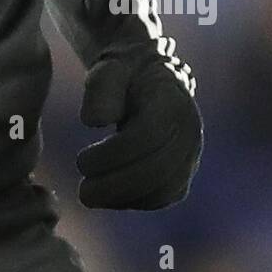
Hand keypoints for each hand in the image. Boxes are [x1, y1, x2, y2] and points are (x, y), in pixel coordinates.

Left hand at [76, 52, 202, 209]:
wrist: (147, 79)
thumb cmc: (122, 74)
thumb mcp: (107, 69)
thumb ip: (100, 90)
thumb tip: (94, 122)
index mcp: (173, 102)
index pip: (147, 137)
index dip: (113, 155)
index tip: (81, 162)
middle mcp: (189, 132)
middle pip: (157, 169)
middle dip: (115, 185)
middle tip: (82, 191)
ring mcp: (190, 155)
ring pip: (163, 190)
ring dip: (124, 198)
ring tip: (90, 195)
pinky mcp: (182, 174)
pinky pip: (162, 197)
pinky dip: (134, 202)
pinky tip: (108, 197)